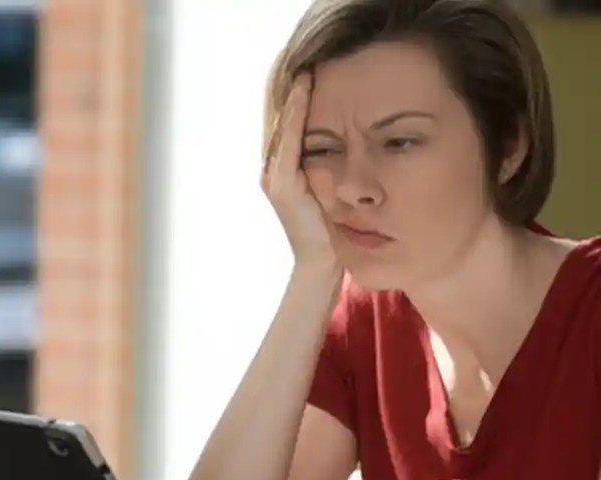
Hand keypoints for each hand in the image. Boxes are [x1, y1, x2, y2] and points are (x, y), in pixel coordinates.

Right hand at [261, 72, 339, 271]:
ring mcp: (275, 179)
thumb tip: (351, 147)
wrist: (322, 265)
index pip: (291, 132)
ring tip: (306, 76)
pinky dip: (295, 119)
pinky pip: (289, 143)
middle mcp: (274, 173)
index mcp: (285, 174)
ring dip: (293, 102)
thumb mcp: (332, 194)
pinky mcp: (284, 185)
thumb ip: (332, 171)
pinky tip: (303, 99)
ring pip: (284, 131)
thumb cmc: (332, 233)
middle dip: (294, 98)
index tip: (314, 78)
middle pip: (283, 126)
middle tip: (308, 67)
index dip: (299, 105)